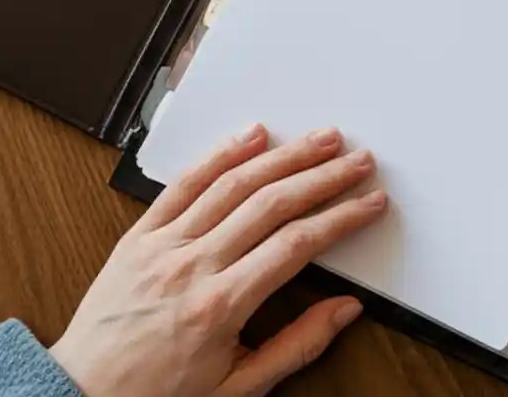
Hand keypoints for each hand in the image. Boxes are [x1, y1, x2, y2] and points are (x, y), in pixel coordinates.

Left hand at [49, 125, 386, 396]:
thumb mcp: (239, 389)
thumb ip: (297, 346)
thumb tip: (345, 310)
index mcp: (220, 307)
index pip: (296, 245)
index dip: (340, 218)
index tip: (369, 203)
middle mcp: (191, 268)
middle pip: (271, 205)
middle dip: (323, 177)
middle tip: (358, 160)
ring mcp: (162, 247)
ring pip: (232, 185)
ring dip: (283, 156)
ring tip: (319, 138)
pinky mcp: (138, 237)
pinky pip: (182, 185)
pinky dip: (219, 156)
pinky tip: (249, 137)